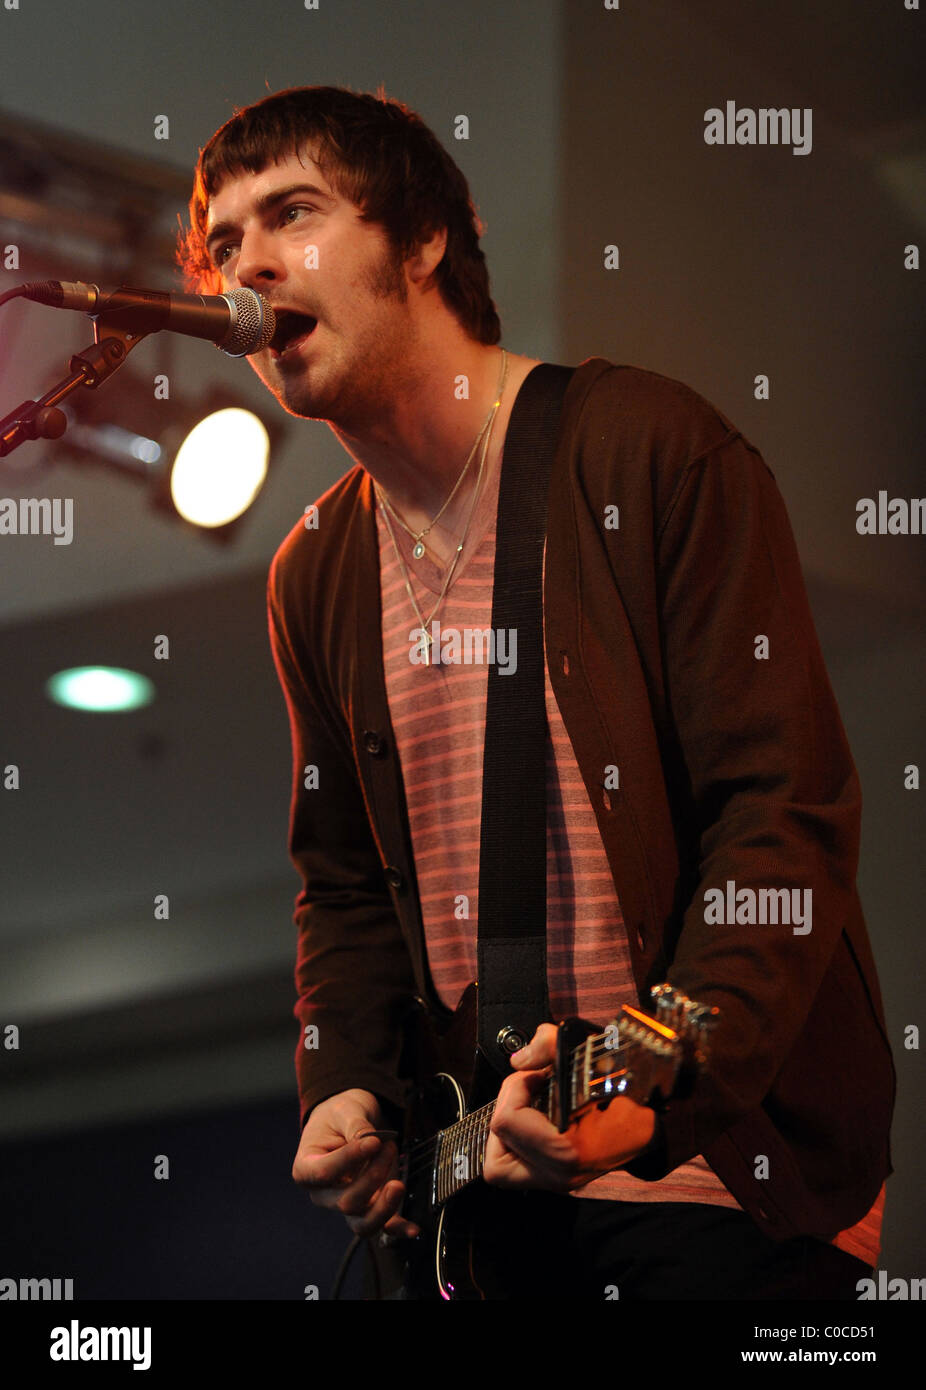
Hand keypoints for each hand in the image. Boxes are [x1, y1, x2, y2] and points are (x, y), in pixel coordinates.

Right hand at [292, 1088, 418, 1238]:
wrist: (348, 1120)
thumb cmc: (339, 1115)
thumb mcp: (344, 1110)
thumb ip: (355, 1126)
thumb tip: (370, 1142)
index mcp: (307, 1168)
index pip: (325, 1173)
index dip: (350, 1159)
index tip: (373, 1141)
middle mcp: (324, 1194)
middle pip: (346, 1203)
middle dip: (372, 1175)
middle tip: (387, 1146)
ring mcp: (347, 1204)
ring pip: (362, 1224)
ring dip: (385, 1207)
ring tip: (398, 1184)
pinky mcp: (370, 1206)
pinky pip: (383, 1226)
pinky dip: (399, 1228)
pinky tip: (413, 1228)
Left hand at [482, 1024, 655, 1190]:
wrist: (656, 1118)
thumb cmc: (627, 1086)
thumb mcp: (590, 1053)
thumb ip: (547, 1046)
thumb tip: (518, 1060)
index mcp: (567, 1151)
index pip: (505, 1122)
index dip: (515, 1089)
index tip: (538, 1076)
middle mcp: (560, 1176)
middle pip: (495, 1154)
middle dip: (505, 1115)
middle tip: (528, 1093)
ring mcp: (559, 1183)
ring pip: (500, 1168)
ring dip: (507, 1134)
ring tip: (529, 1108)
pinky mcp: (557, 1180)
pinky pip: (516, 1168)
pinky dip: (516, 1143)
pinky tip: (537, 1120)